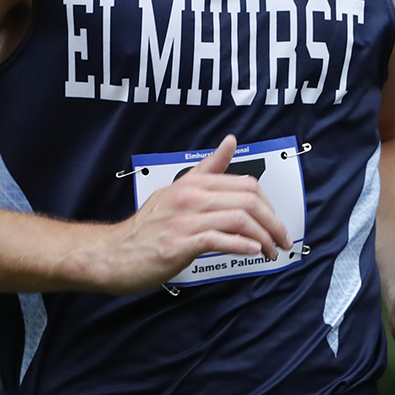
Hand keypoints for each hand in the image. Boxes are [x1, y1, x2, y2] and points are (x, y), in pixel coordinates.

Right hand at [81, 135, 290, 294]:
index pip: (246, 184)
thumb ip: (208, 168)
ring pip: (238, 220)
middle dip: (273, 223)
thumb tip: (231, 141)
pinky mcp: (179, 244)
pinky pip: (218, 240)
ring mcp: (184, 220)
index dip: (269, 205)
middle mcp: (190, 197)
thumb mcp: (178, 190)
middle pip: (248, 201)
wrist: (113, 254)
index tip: (275, 223)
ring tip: (271, 251)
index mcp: (193, 183)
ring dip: (263, 238)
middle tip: (281, 241)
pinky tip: (252, 252)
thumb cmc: (148, 227)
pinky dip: (241, 246)